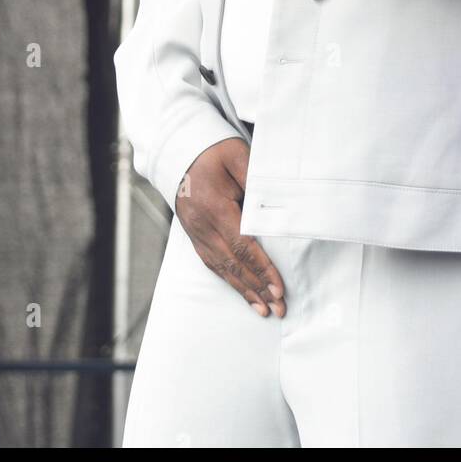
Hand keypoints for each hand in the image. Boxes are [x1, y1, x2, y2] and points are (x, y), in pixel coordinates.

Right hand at [175, 139, 286, 317]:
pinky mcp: (194, 236)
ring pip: (221, 268)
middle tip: (279, 308)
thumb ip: (256, 178)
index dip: (261, 269)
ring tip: (264, 310)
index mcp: (214, 207)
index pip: (242, 245)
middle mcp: (201, 226)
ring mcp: (195, 233)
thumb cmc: (214, 151)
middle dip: (257, 288)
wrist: (181, 152)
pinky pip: (212, 264)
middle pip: (232, 263)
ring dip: (244, 291)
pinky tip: (243, 293)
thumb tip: (276, 203)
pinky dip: (229, 281)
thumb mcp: (237, 155)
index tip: (278, 289)